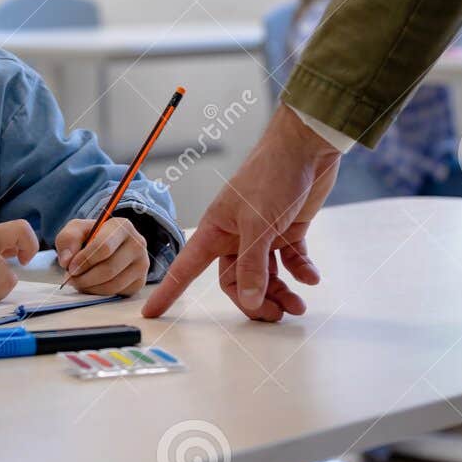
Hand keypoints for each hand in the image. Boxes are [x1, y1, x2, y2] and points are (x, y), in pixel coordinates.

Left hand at [56, 215, 149, 296]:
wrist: (106, 245)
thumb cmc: (91, 236)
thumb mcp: (76, 230)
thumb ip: (68, 239)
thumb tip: (67, 261)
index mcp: (122, 226)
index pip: (104, 246)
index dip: (85, 260)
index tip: (70, 267)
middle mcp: (137, 244)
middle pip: (109, 269)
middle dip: (85, 277)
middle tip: (71, 278)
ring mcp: (141, 264)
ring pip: (113, 284)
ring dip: (90, 287)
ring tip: (78, 281)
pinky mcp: (139, 282)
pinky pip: (117, 293)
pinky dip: (99, 293)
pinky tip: (91, 285)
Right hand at [142, 106, 333, 321]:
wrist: (307, 146)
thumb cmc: (273, 174)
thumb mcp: (259, 224)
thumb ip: (253, 264)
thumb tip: (251, 301)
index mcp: (216, 229)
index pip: (186, 267)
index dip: (168, 290)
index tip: (151, 313)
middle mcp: (236, 234)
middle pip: (235, 280)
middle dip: (254, 300)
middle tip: (275, 314)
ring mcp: (262, 233)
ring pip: (264, 274)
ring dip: (280, 291)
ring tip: (298, 305)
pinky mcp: (287, 229)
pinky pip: (289, 261)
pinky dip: (300, 271)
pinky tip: (310, 277)